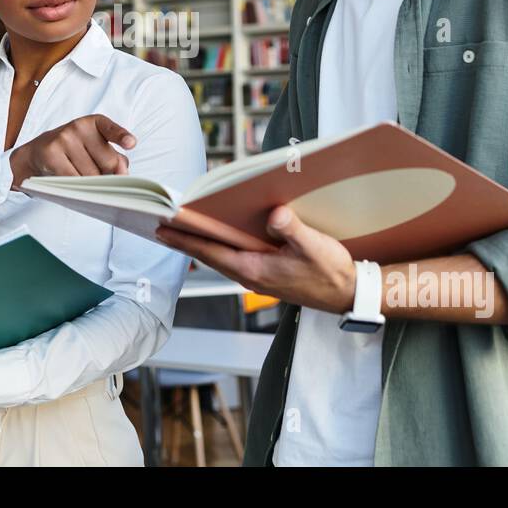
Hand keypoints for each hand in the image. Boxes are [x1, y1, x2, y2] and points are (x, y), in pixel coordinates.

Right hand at [9, 113, 135, 188]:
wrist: (37, 153)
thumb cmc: (74, 151)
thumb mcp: (95, 148)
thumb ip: (115, 158)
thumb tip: (122, 173)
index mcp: (94, 123)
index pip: (111, 129)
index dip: (122, 137)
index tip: (131, 144)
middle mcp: (79, 127)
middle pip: (108, 162)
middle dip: (107, 176)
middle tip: (95, 175)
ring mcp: (64, 139)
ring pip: (91, 175)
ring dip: (90, 184)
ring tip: (79, 176)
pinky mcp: (51, 153)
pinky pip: (73, 180)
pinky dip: (76, 188)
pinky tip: (72, 186)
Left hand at [156, 204, 358, 312]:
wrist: (347, 294)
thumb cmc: (331, 273)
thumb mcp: (314, 247)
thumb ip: (293, 229)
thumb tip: (274, 213)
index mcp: (255, 269)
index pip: (211, 251)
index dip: (186, 239)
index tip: (163, 228)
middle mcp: (250, 275)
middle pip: (209, 255)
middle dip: (185, 240)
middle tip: (160, 225)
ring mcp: (257, 275)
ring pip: (220, 257)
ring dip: (201, 244)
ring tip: (181, 229)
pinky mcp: (266, 273)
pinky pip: (234, 258)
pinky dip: (220, 247)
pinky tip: (218, 236)